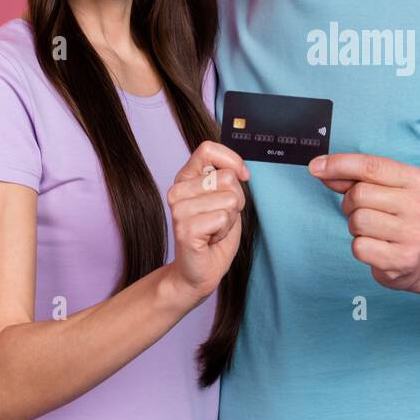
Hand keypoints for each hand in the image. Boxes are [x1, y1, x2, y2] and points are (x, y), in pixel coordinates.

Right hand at [167, 140, 250, 298]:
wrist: (199, 271)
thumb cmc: (214, 234)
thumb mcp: (224, 198)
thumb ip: (227, 178)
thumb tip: (240, 171)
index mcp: (185, 178)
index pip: (207, 149)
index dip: (232, 160)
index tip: (242, 176)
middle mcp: (177, 190)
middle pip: (227, 178)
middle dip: (236, 200)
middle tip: (221, 218)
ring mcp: (179, 209)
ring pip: (229, 199)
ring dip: (230, 219)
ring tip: (215, 230)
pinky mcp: (185, 228)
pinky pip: (223, 218)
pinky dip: (225, 231)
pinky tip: (211, 239)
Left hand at [308, 153, 419, 291]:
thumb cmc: (400, 215)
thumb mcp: (387, 189)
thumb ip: (355, 177)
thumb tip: (320, 168)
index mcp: (418, 181)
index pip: (371, 166)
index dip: (339, 164)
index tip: (315, 167)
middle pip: (360, 194)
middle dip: (350, 203)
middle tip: (361, 211)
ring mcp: (414, 235)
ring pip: (358, 220)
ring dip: (355, 226)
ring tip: (372, 230)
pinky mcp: (402, 259)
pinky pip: (359, 247)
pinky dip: (360, 246)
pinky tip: (376, 246)